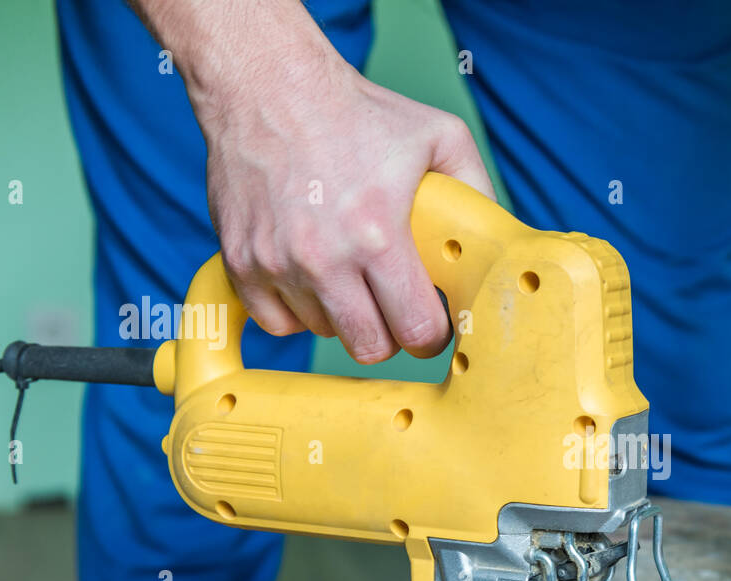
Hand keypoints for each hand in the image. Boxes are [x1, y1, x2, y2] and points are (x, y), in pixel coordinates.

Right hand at [194, 43, 493, 361]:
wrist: (266, 84)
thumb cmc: (356, 112)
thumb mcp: (438, 136)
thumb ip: (476, 189)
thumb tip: (490, 241)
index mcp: (378, 233)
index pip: (415, 330)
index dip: (431, 333)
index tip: (430, 320)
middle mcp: (325, 257)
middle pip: (370, 347)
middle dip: (390, 334)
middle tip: (393, 307)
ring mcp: (277, 263)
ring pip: (325, 333)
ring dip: (343, 314)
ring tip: (350, 273)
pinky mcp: (241, 262)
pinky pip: (278, 323)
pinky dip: (297, 311)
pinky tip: (312, 278)